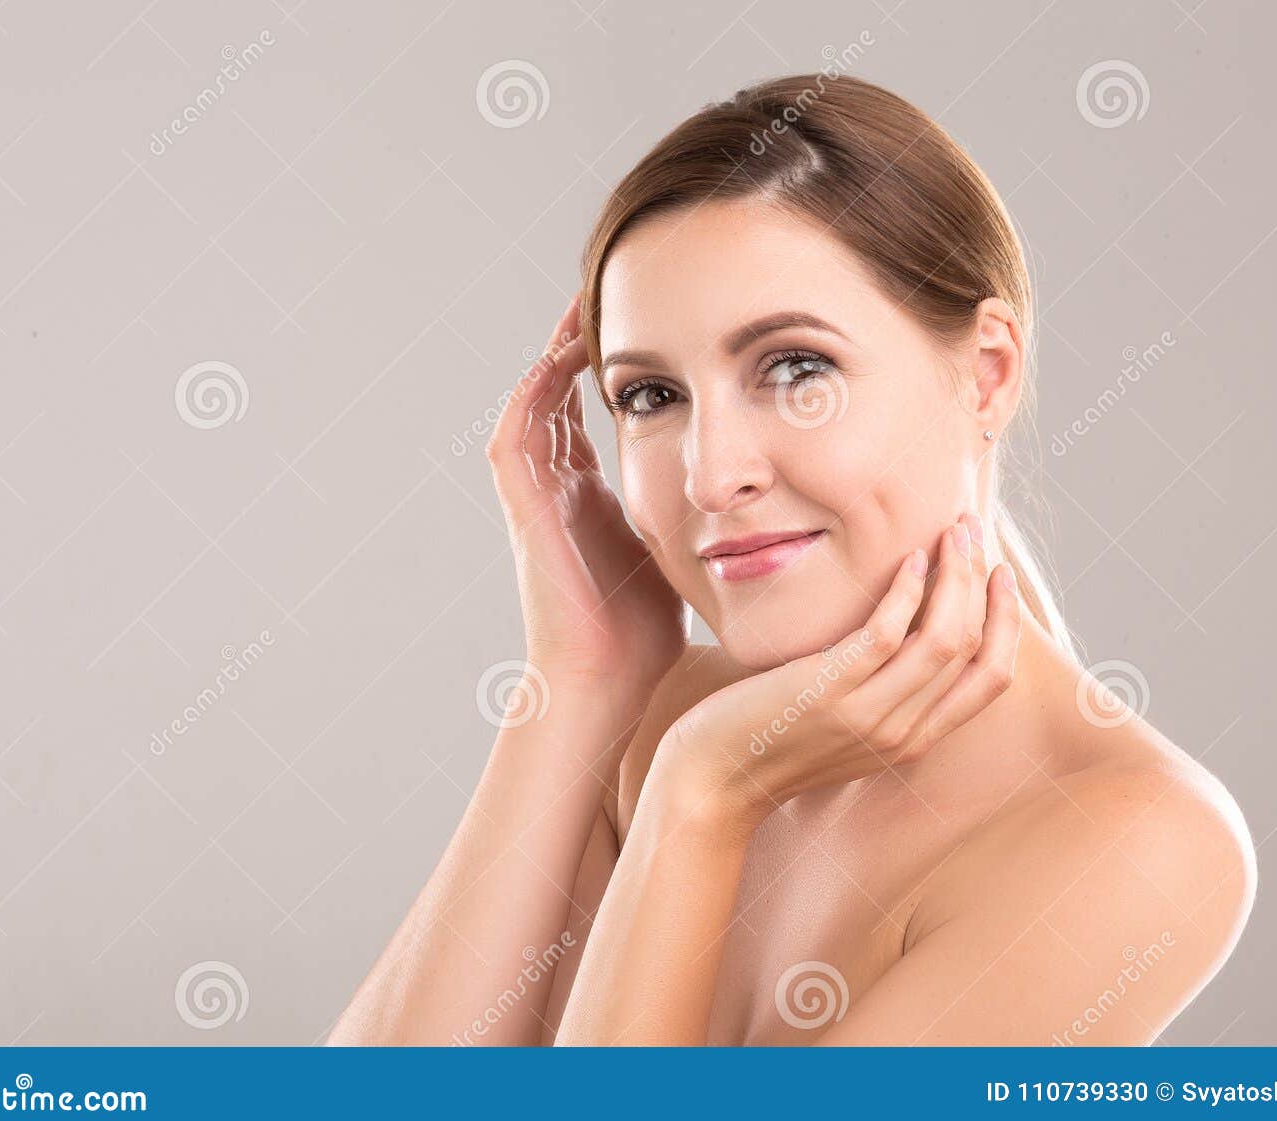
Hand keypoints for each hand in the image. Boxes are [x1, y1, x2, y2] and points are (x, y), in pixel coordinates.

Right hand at [486, 294, 687, 692]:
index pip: (598, 408)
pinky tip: (564, 352)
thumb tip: (757, 491)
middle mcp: (557, 484)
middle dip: (585, 338)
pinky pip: (519, 427)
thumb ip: (701, 513)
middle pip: (562, 388)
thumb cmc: (646, 631)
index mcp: (591, 494)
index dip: (624, 363)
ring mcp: (534, 491)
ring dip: (560, 348)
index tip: (659, 321)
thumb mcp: (682, 549)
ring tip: (590, 299)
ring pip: (537, 395)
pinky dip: (536, 387)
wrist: (605, 677)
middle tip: (616, 287)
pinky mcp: (521, 503)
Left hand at [652, 516, 1019, 829]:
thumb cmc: (772, 743)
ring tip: (950, 532)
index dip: (1006, 623)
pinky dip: (906, 591)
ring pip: (942, 638)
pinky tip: (908, 558)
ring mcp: (867, 714)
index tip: (1002, 577)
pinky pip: (886, 633)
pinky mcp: (827, 691)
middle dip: (983, 582)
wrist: (715, 782)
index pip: (991, 680)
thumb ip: (882, 696)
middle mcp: (901, 733)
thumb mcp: (845, 728)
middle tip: (973, 531)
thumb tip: (901, 637)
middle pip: (972, 649)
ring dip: (955, 576)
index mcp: (914, 742)